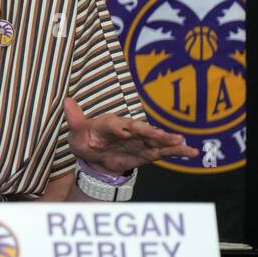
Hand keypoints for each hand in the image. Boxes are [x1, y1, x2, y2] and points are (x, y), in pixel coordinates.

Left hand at [63, 97, 197, 175]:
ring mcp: (138, 142)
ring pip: (155, 141)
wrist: (92, 156)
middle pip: (141, 131)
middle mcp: (128, 131)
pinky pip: (162, 152)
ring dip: (168, 142)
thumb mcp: (76, 132)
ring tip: (183, 143)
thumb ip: (74, 119)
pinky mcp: (146, 153)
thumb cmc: (84, 140)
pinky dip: (176, 152)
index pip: (118, 124)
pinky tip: (191, 152)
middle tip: (164, 136)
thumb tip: (66, 100)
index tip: (129, 131)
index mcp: (110, 124)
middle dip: (152, 133)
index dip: (125, 128)